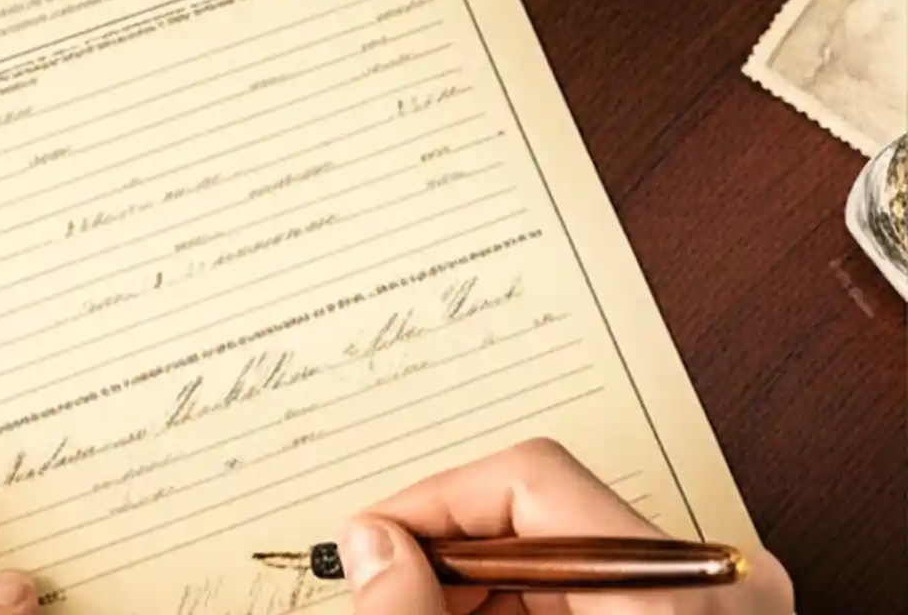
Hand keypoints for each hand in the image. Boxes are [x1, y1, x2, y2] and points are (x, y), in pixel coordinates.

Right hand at [336, 438, 793, 613]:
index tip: (374, 537)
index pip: (531, 477)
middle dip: (446, 554)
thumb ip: (420, 612)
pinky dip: (516, 609)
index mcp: (680, 583)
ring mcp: (707, 598)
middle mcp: (709, 578)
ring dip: (475, 585)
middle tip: (388, 592)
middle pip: (540, 512)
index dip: (433, 501)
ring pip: (555, 551)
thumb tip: (368, 545)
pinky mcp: (688, 614)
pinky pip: (582, 587)